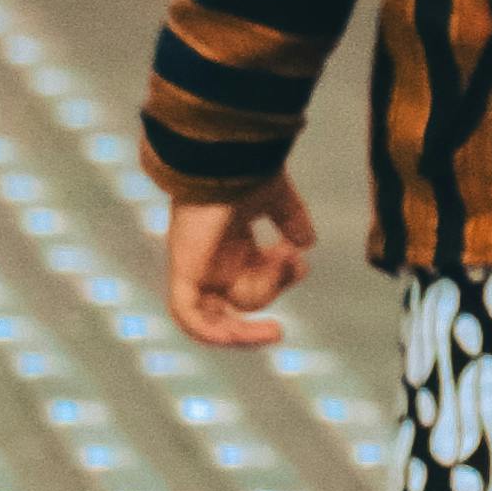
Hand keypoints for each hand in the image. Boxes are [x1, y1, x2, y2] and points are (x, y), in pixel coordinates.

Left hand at [165, 176, 315, 346]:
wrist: (224, 157)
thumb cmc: (244, 170)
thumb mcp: (275, 199)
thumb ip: (290, 219)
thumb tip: (308, 242)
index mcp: (229, 244)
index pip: (252, 280)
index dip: (278, 279)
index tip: (295, 259)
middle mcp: (210, 259)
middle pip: (243, 299)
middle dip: (274, 287)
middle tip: (291, 261)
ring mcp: (195, 266)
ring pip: (226, 309)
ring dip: (261, 297)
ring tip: (281, 263)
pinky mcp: (183, 271)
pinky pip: (190, 317)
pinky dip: (215, 333)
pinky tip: (251, 333)